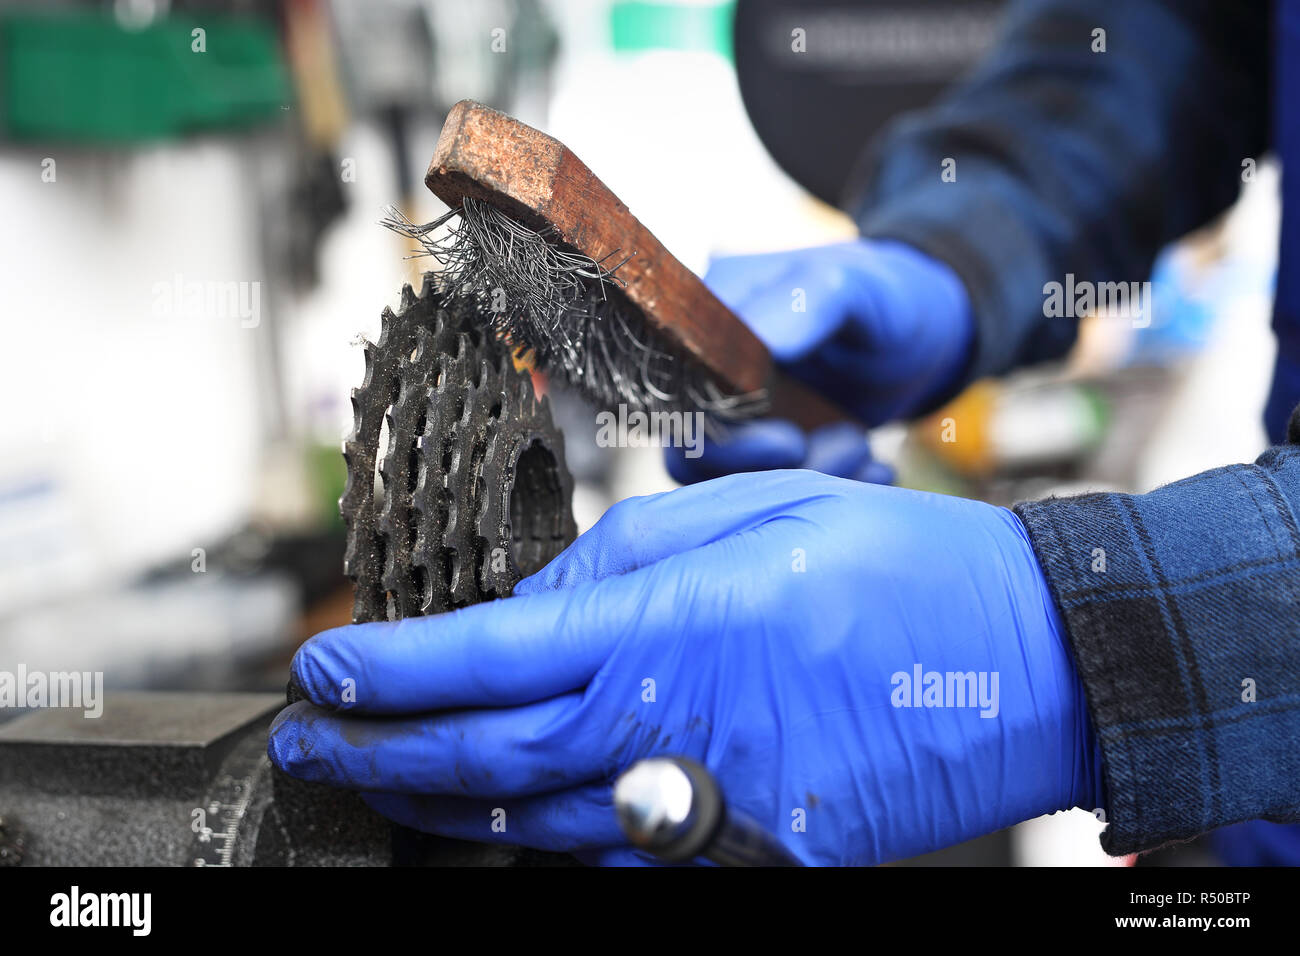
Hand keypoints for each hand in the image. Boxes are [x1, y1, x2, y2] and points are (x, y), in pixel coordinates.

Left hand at [269, 470, 1100, 865]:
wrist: (1026, 658)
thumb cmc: (897, 565)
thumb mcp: (755, 515)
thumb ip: (626, 558)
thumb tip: (534, 609)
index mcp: (675, 623)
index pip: (491, 657)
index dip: (393, 670)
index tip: (328, 668)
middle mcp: (680, 723)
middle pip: (491, 756)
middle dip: (385, 753)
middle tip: (316, 745)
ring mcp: (720, 804)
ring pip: (541, 821)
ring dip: (448, 801)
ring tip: (385, 780)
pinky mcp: (762, 852)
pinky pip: (623, 854)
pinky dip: (547, 836)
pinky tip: (506, 813)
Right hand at [668, 238, 973, 483]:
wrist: (926, 334)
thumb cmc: (885, 295)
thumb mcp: (858, 285)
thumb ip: (809, 301)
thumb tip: (764, 341)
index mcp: (710, 322)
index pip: (681, 391)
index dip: (726, 430)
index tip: (789, 440)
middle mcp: (710, 377)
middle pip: (694, 451)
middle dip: (768, 468)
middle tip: (841, 445)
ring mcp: (738, 421)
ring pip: (731, 484)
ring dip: (805, 480)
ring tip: (862, 448)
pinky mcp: (768, 457)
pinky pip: (771, 498)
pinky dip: (830, 490)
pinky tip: (875, 469)